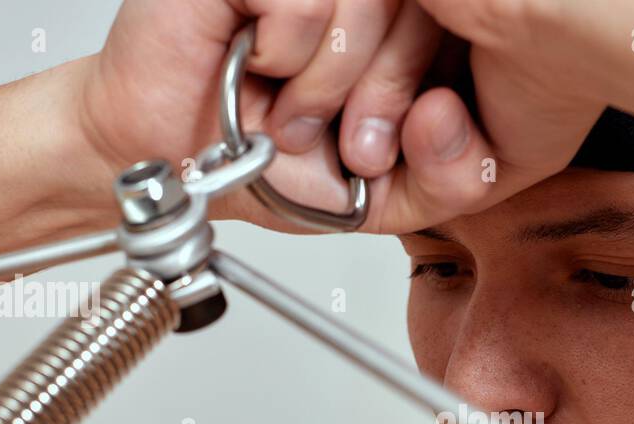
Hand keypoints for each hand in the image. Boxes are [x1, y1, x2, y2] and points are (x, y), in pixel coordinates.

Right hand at [72, 0, 601, 233]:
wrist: (170, 165)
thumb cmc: (263, 168)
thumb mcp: (383, 194)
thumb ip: (449, 175)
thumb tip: (463, 119)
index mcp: (399, 33)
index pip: (457, 37)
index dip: (437, 102)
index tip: (393, 147)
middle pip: (423, 16)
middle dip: (387, 100)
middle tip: (342, 141)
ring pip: (370, 3)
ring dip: (332, 82)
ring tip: (291, 110)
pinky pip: (308, 2)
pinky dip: (287, 54)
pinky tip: (259, 64)